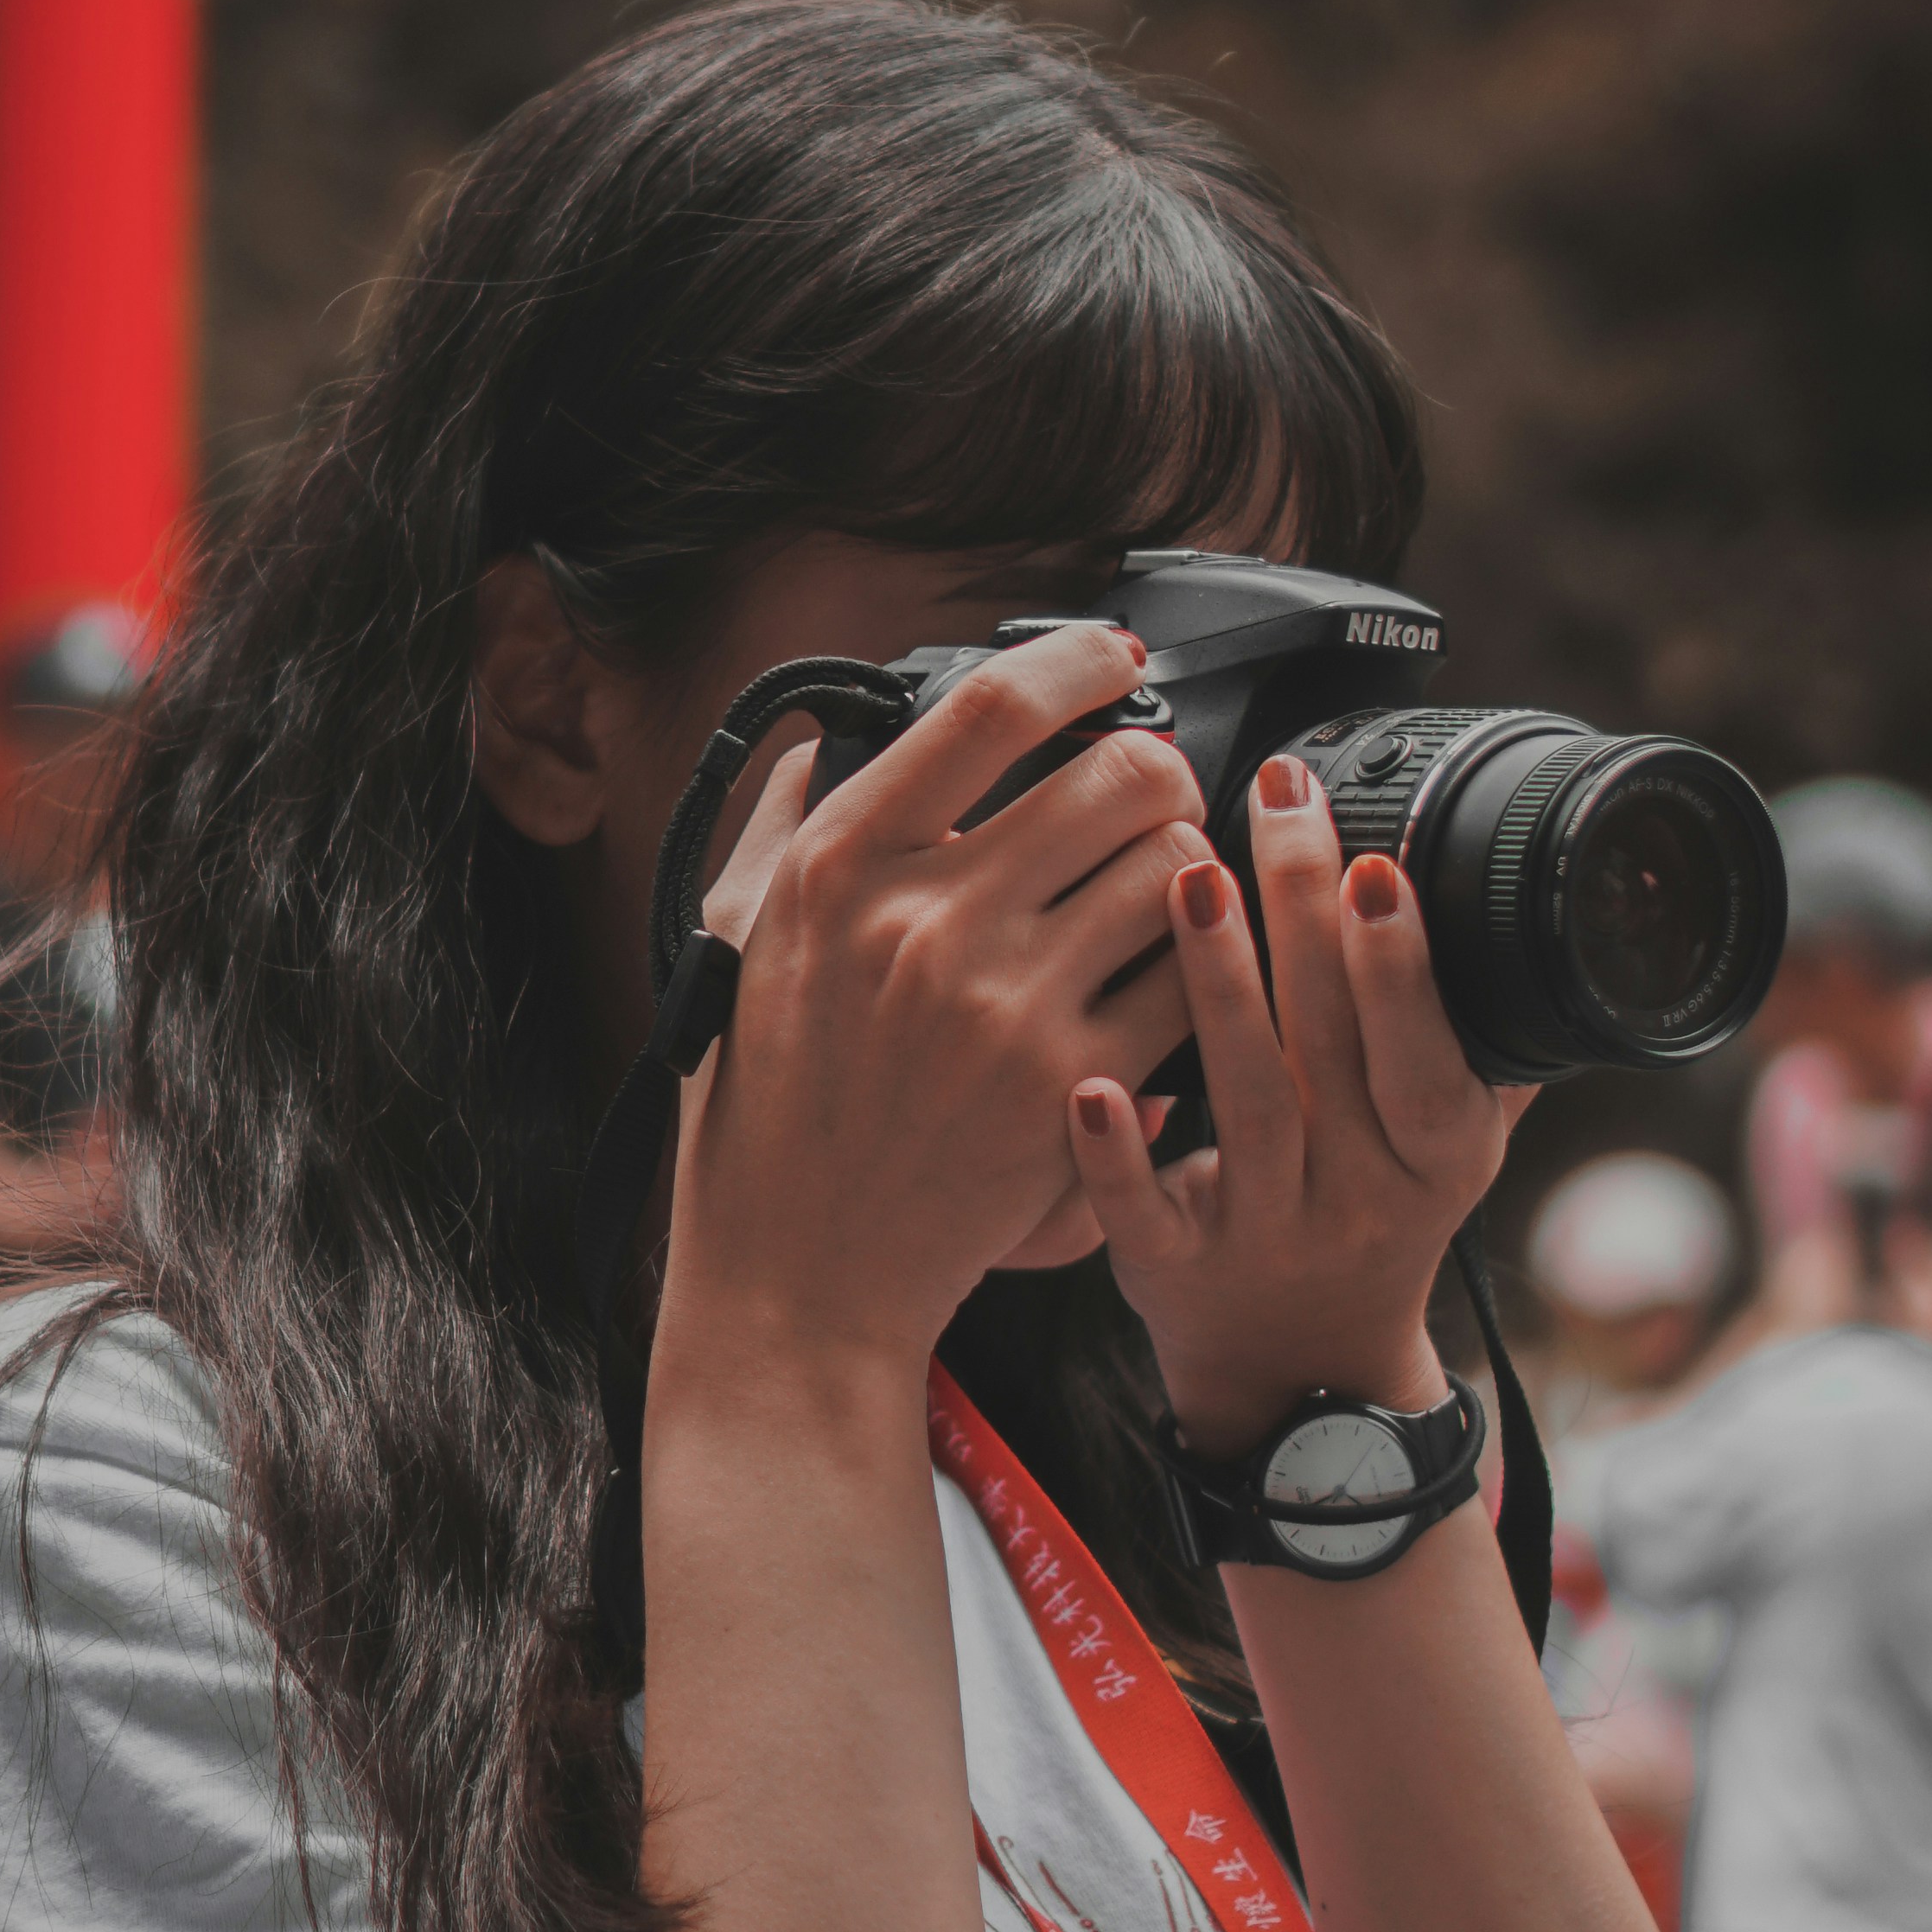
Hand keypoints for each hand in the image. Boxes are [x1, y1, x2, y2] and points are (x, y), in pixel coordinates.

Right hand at [659, 621, 1204, 1382]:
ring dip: (1186, 865)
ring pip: (1173, 869)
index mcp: (838, 869)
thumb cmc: (763, 1109)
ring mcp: (1006, 1007)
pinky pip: (1190, 982)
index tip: (1113, 660)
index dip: (1074, 663)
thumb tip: (819, 735)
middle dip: (1160, 768)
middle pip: (1117, 774)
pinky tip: (1174, 974)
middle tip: (1153, 792)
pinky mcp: (1075, 1088)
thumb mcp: (731, 945)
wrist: (801, 1271)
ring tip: (1162, 889)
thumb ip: (777, 826)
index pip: (986, 711)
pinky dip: (1200, 968)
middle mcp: (924, 923)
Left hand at [1065, 754, 1525, 1452]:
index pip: (1426, 1057)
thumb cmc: (1377, 1218)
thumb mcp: (1453, 1150)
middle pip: (1331, 1045)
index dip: (1403, 969)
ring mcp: (1264, 1233)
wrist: (1301, 1367)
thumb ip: (1486, 1050)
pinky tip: (1089, 1085)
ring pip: (1247, 1102)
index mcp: (1437, 1160)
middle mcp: (1357, 1195)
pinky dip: (1117, 1153)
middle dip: (1303, 912)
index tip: (1377, 868)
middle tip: (1279, 803)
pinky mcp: (1173, 1268)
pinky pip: (1143, 1211)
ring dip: (1219, 986)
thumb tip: (1535, 920)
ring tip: (1191, 879)